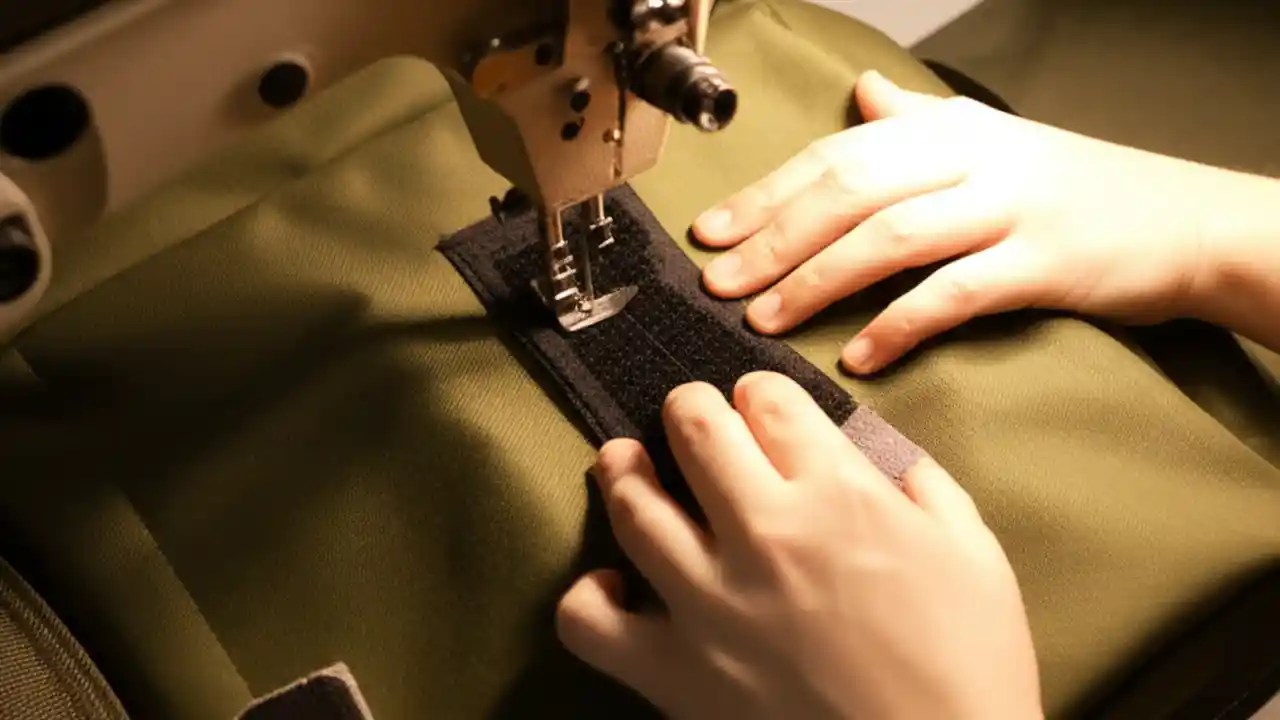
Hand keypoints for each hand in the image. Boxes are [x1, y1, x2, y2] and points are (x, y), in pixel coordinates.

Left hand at [556, 372, 1041, 718]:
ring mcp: (707, 602)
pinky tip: (615, 586)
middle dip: (690, 409)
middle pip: (691, 428)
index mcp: (837, 496)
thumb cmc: (968, 667)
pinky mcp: (673, 671)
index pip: (766, 399)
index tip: (760, 411)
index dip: (760, 394)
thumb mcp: (973, 553)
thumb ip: (919, 484)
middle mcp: (762, 533)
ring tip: (622, 463)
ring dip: (622, 470)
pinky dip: (590, 596)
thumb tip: (871, 454)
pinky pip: (590, 620)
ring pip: (631, 504)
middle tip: (692, 419)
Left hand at [693, 70, 1249, 373]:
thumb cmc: (1073, 188)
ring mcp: (1007, 208)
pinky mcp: (1041, 263)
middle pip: (849, 192)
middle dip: (774, 238)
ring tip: (766, 319)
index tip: (711, 233)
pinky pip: (954, 294)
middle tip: (718, 283)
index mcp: (946, 131)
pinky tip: (859, 355)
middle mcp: (969, 160)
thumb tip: (859, 97)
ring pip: (890, 238)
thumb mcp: (992, 140)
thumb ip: (916, 123)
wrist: (1183, 222)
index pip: (835, 156)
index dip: (767, 195)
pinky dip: (900, 323)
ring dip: (818, 280)